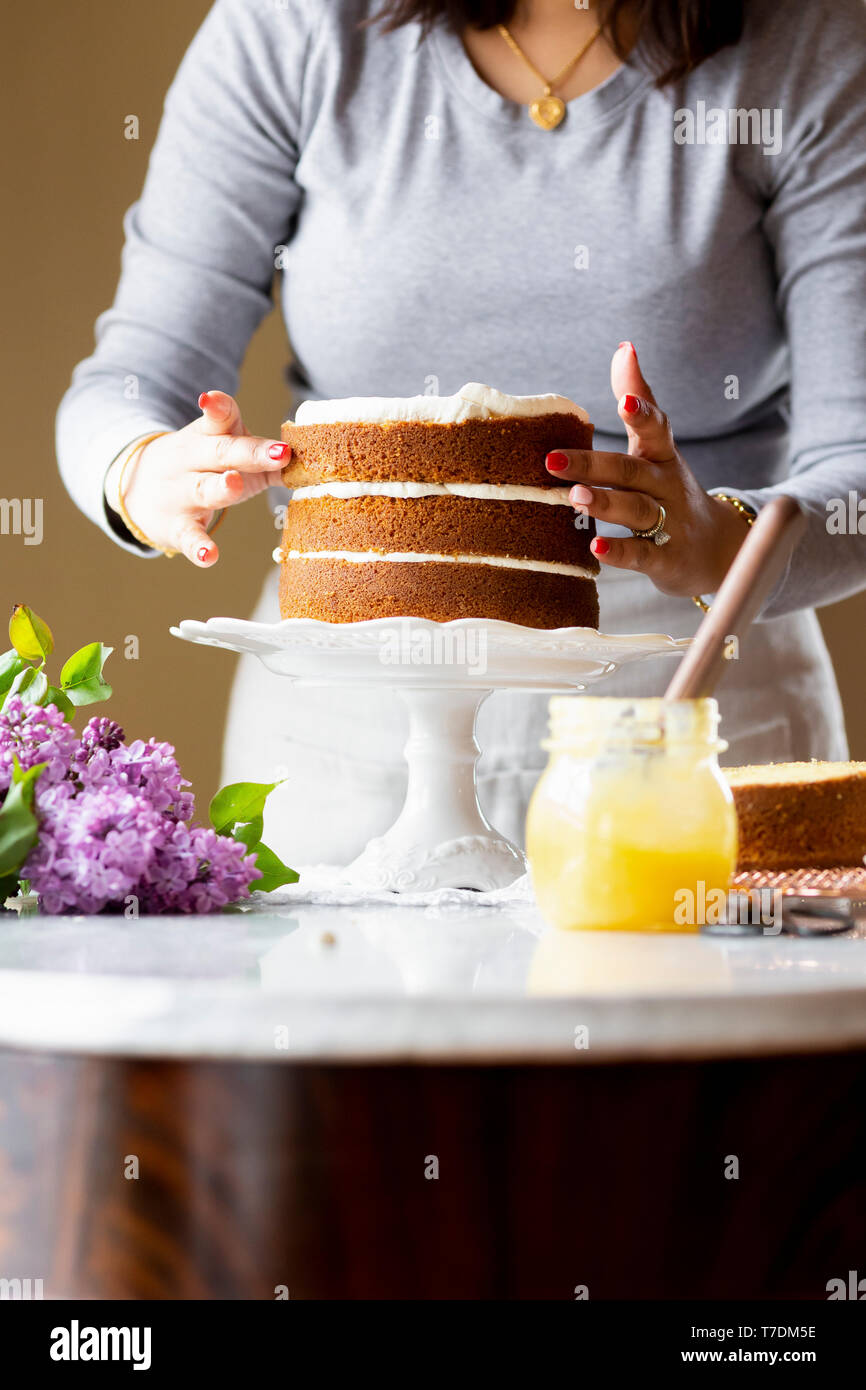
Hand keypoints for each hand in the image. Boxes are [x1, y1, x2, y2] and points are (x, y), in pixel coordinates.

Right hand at [104, 391, 289, 566]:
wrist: (138, 488)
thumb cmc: (202, 468)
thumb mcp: (224, 450)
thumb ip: (264, 456)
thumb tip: (310, 463)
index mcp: (208, 436)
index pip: (216, 417)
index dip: (218, 407)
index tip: (213, 401)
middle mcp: (193, 460)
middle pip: (220, 452)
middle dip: (248, 452)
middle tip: (280, 452)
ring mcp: (182, 493)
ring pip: (203, 489)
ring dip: (220, 487)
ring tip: (234, 483)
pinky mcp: (177, 526)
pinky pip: (189, 536)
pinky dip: (199, 547)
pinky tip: (210, 556)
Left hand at [546, 343, 751, 597]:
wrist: (716, 549)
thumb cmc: (671, 490)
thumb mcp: (658, 447)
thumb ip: (639, 401)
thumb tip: (624, 347)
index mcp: (662, 457)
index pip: (656, 429)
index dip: (641, 414)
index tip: (623, 401)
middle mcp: (667, 486)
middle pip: (632, 471)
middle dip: (594, 465)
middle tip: (553, 460)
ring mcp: (669, 523)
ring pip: (637, 510)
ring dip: (606, 503)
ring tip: (574, 497)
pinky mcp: (666, 558)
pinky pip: (643, 554)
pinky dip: (620, 551)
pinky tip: (594, 546)